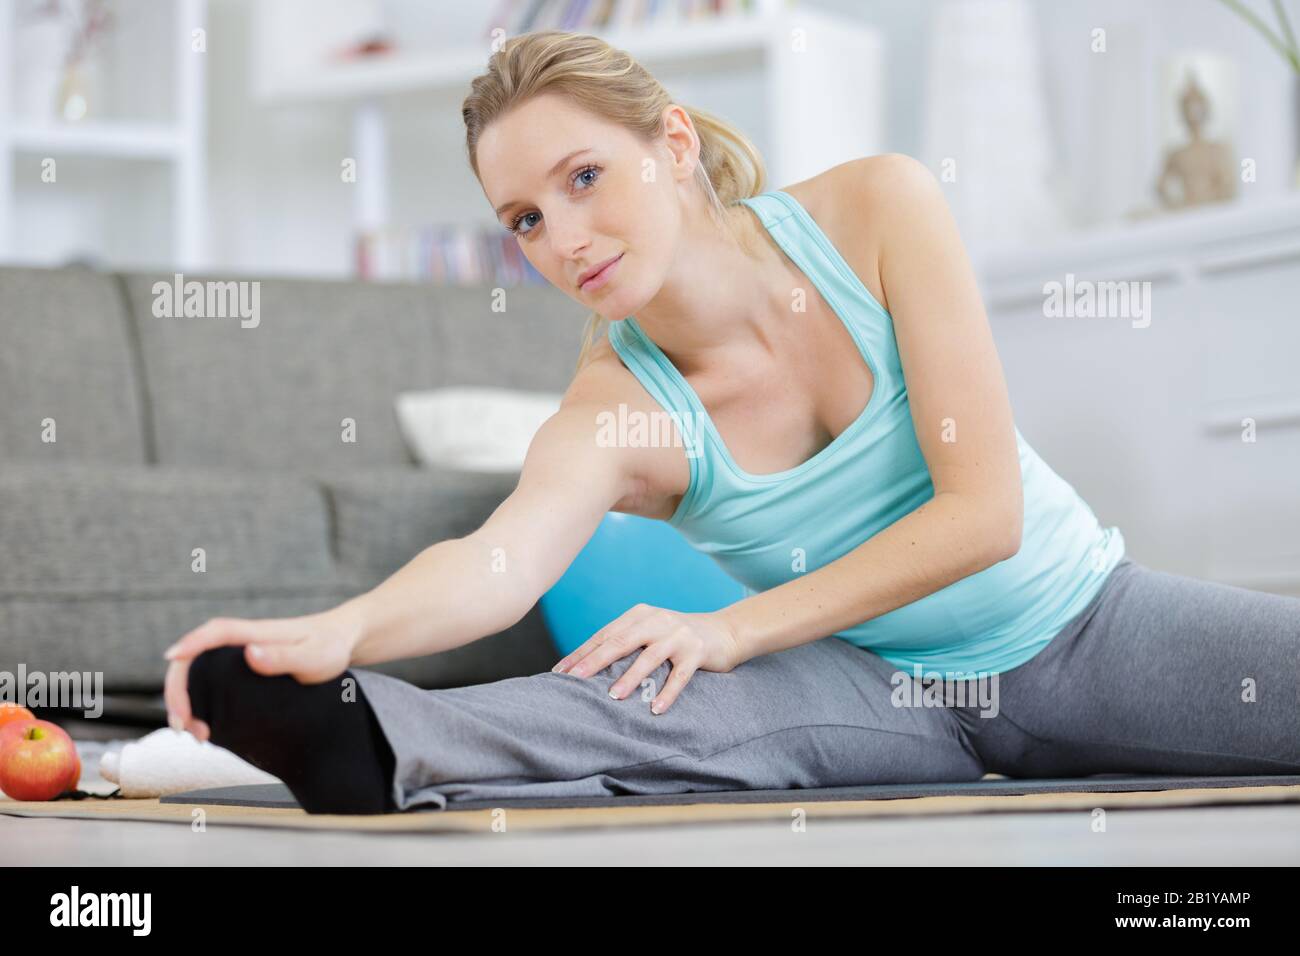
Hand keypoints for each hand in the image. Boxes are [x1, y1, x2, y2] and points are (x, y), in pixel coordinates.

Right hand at [161, 606, 363, 741]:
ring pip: (198, 674)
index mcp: (252, 634)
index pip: (211, 634)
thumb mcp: (314, 655)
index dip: (187, 646)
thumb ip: (284, 656)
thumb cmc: (329, 646)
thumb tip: (250, 653)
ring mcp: (239, 656)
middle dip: (179, 691)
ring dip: (187, 702)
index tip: (171, 661)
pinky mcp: (243, 670)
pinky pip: (211, 683)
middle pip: (193, 659)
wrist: (343, 641)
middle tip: (184, 726)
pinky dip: (201, 704)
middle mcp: (239, 643)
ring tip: (196, 734)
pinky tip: (207, 726)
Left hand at [551, 604, 741, 714]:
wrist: (725, 631)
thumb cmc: (677, 637)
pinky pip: (680, 675)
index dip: (582, 653)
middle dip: (595, 661)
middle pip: (620, 642)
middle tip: (574, 680)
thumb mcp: (650, 631)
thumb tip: (586, 666)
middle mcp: (657, 620)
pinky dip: (668, 693)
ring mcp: (678, 635)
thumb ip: (625, 641)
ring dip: (630, 677)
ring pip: (649, 657)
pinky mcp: (697, 651)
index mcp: (639, 615)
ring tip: (613, 696)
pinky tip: (656, 709)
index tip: (561, 673)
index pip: (604, 635)